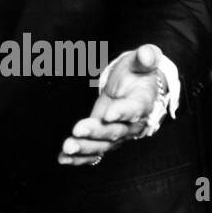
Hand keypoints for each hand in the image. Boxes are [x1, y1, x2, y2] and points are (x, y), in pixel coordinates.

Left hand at [57, 44, 163, 165]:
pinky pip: (94, 152)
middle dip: (96, 132)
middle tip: (77, 130)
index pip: (134, 109)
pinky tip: (63, 158)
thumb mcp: (141, 61)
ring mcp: (117, 134)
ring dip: (85, 148)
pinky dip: (79, 158)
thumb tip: (148, 54)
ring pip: (103, 145)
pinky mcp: (104, 138)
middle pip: (115, 131)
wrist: (139, 88)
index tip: (108, 114)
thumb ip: (145, 57)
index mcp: (142, 103)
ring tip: (67, 147)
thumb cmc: (139, 73)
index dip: (122, 112)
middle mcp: (131, 124)